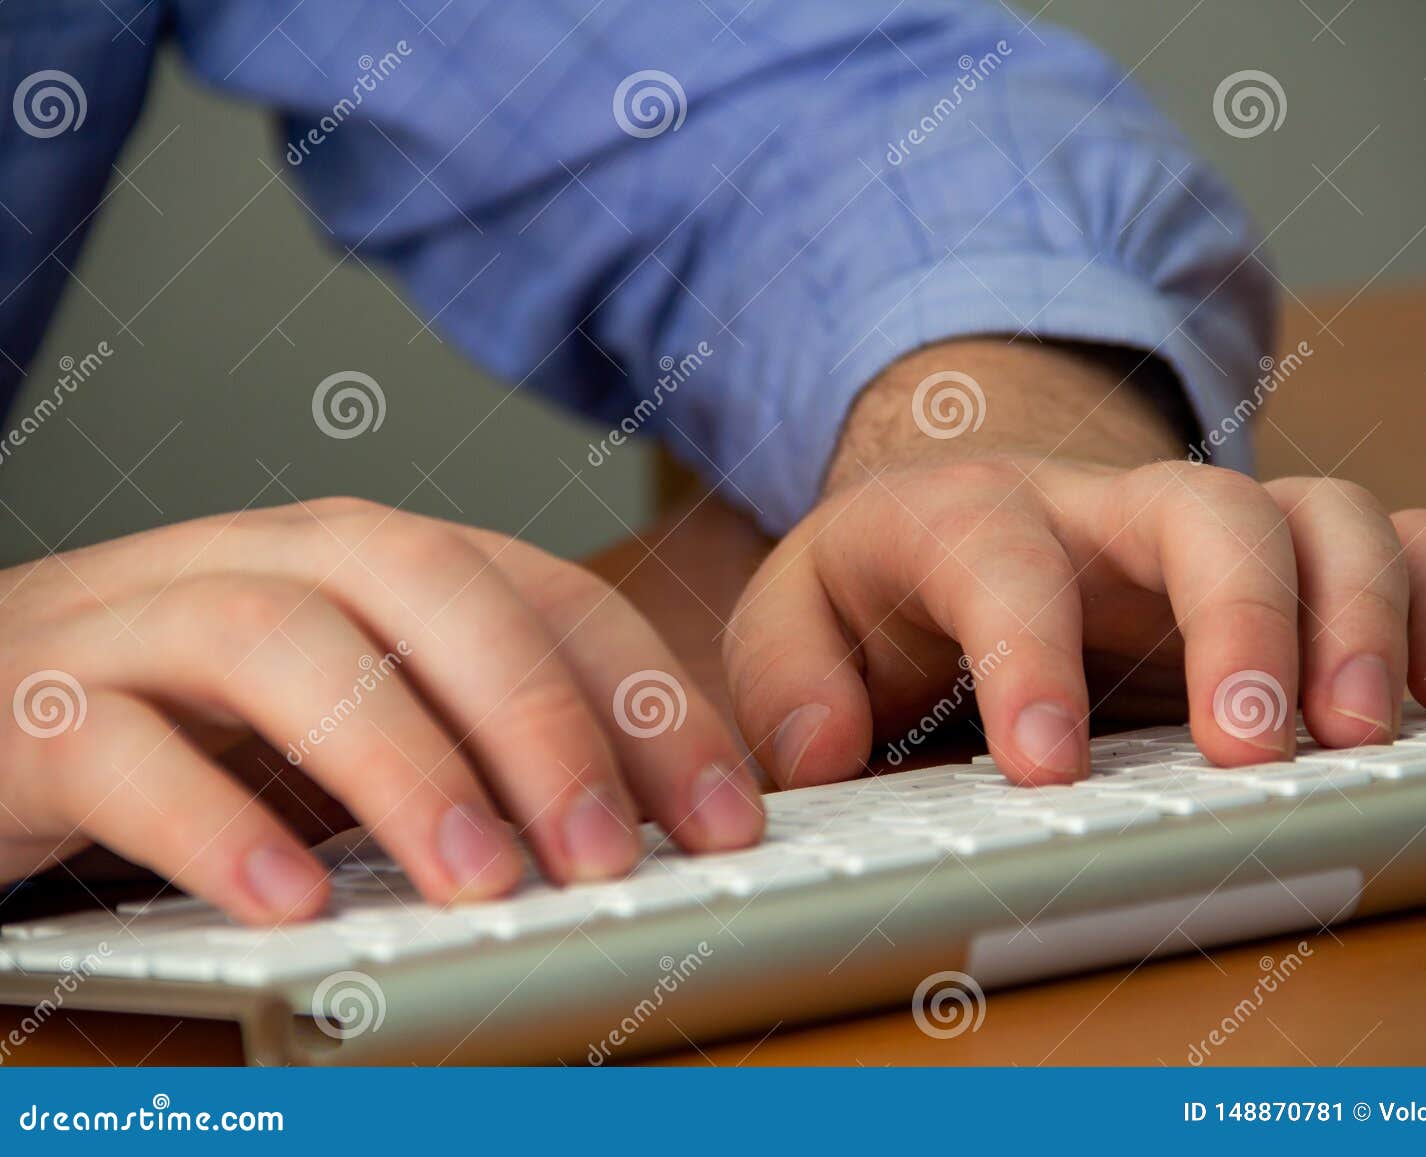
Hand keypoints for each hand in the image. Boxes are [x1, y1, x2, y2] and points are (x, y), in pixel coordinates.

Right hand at [0, 500, 762, 922]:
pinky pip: (124, 747)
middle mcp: (271, 562)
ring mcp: (144, 620)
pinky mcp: (33, 705)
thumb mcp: (360, 721)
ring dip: (397, 764)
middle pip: (427, 588)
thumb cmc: (195, 724)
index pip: (543, 595)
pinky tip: (293, 904)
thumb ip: (473, 747)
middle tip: (606, 856)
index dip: (645, 699)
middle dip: (537, 721)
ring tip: (474, 881)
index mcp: (372, 563)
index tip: (722, 817)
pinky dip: (217, 825)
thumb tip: (637, 829)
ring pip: (284, 646)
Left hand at [724, 339, 1425, 786]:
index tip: (1044, 767)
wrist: (964, 521)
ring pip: (1321, 514)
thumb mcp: (796, 621)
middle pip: (1204, 510)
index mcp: (967, 517)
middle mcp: (1101, 509)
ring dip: (1360, 618)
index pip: (1003, 556)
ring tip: (1359, 737)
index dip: (1029, 653)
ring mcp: (1203, 528)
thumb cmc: (887, 590)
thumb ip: (785, 678)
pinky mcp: (1281, 558)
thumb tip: (820, 750)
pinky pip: (1395, 539)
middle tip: (1252, 750)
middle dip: (1241, 622)